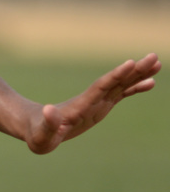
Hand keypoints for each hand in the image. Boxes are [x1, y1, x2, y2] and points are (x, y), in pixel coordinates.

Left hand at [26, 53, 159, 154]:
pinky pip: (120, 95)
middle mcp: (90, 101)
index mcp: (80, 106)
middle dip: (134, 71)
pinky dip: (134, 88)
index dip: (115, 76)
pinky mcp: (98, 107)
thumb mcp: (41, 135)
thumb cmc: (38, 134)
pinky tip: (150, 83)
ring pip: (120, 85)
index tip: (131, 63)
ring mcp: (95, 103)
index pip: (100, 87)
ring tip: (157, 63)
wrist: (35, 128)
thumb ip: (47, 124)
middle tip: (153, 57)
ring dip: (138, 75)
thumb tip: (48, 110)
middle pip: (115, 82)